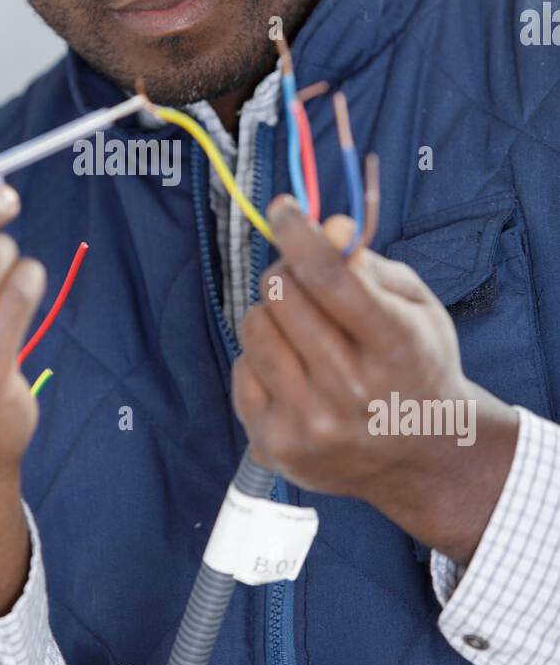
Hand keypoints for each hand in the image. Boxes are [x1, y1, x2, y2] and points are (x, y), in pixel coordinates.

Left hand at [231, 195, 518, 565]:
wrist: (422, 456)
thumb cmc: (416, 365)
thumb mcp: (415, 306)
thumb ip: (368, 264)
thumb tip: (325, 227)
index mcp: (396, 347)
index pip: (330, 277)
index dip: (298, 233)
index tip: (283, 208)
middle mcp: (351, 390)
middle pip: (281, 293)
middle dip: (289, 273)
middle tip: (306, 282)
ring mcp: (309, 423)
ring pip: (254, 325)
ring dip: (273, 317)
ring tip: (305, 335)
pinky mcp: (275, 445)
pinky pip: (242, 367)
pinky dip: (263, 360)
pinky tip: (297, 376)